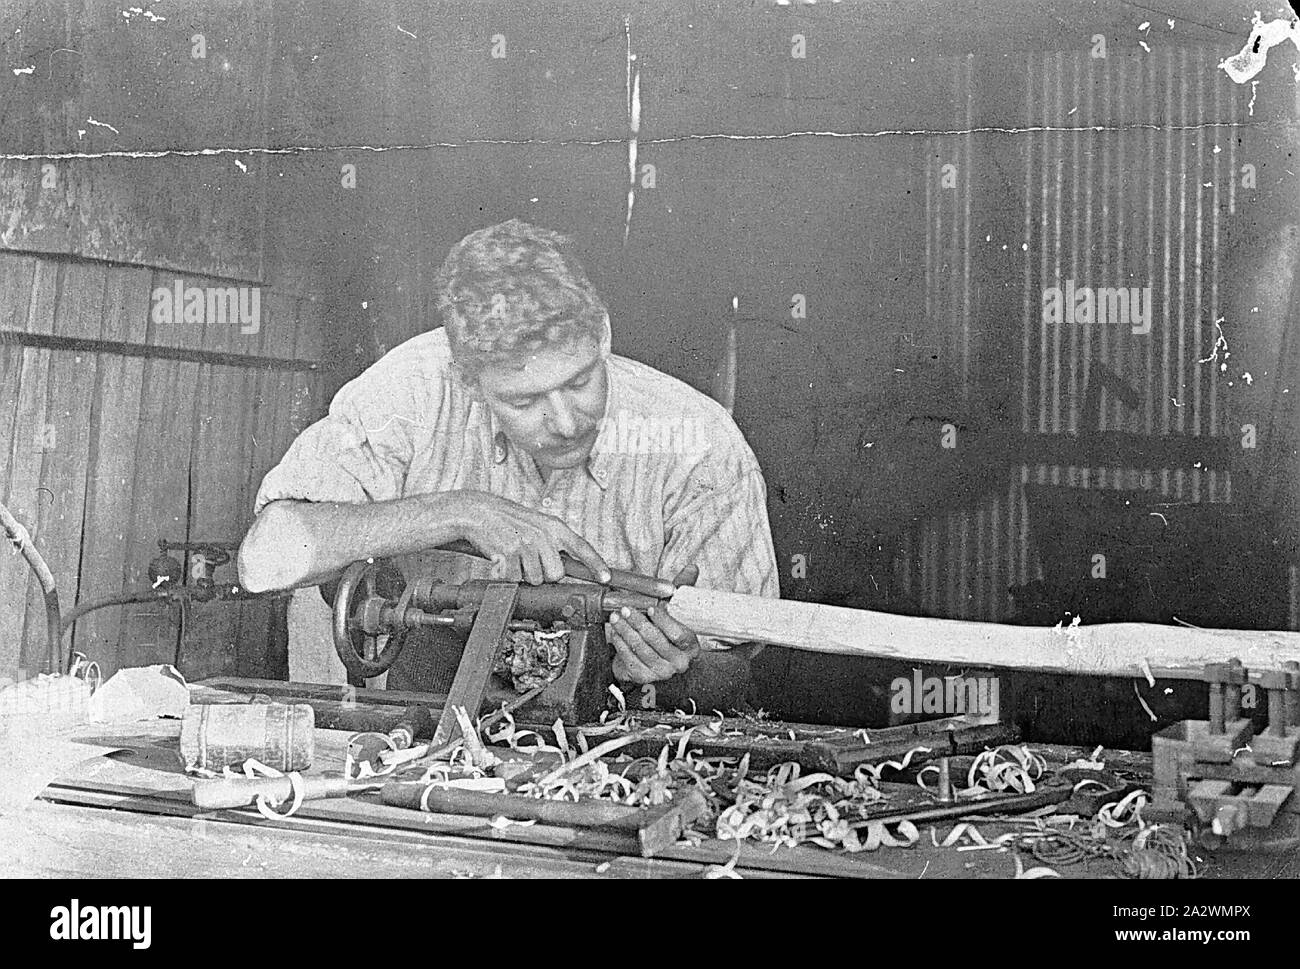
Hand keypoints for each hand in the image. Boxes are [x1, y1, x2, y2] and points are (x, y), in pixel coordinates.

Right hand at [451, 491, 609, 585]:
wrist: (478, 512)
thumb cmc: (508, 521)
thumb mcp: (537, 525)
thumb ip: (553, 543)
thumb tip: (565, 569)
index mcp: (554, 526)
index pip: (581, 546)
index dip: (596, 564)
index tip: (606, 578)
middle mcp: (544, 534)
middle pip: (556, 574)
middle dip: (543, 574)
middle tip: (528, 561)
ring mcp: (527, 543)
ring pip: (535, 579)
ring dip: (523, 575)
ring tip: (513, 558)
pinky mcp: (510, 552)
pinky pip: (515, 579)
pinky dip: (506, 576)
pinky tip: (502, 560)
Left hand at [609, 565, 700, 683]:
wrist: (655, 659)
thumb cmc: (666, 630)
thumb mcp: (675, 611)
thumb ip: (682, 589)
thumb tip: (692, 566)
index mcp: (691, 646)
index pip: (679, 634)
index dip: (664, 621)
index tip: (651, 607)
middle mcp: (679, 663)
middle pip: (656, 641)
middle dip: (639, 623)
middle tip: (625, 609)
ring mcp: (661, 673)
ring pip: (641, 649)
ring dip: (626, 632)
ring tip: (616, 617)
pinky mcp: (644, 677)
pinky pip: (629, 659)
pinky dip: (620, 644)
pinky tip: (614, 632)